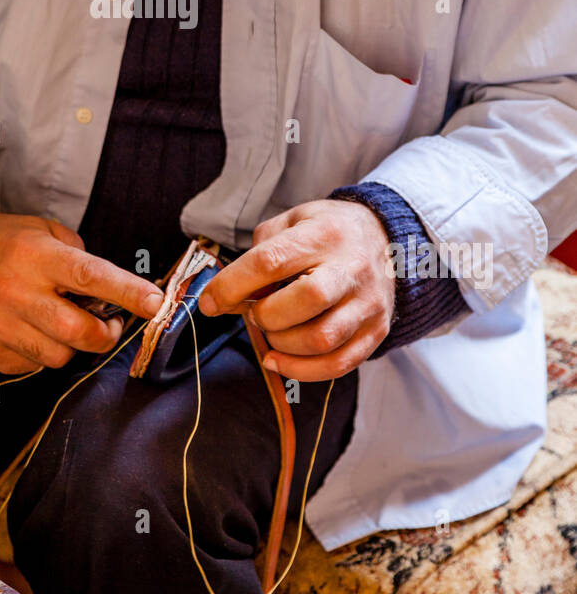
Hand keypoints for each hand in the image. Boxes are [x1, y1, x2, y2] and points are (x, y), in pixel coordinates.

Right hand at [0, 188, 163, 373]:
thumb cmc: (3, 242)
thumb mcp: (43, 231)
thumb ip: (80, 258)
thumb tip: (116, 294)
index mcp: (32, 255)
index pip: (90, 277)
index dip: (127, 293)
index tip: (155, 303)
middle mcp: (10, 290)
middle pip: (78, 333)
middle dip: (105, 335)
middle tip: (109, 325)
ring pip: (56, 356)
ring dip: (69, 344)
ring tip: (56, 320)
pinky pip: (29, 367)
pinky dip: (37, 352)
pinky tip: (26, 329)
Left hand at [198, 198, 394, 379]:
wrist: (385, 237)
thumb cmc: (325, 231)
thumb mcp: (290, 222)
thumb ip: (258, 254)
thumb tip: (230, 297)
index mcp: (323, 235)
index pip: (270, 262)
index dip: (232, 286)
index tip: (209, 303)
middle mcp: (351, 268)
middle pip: (304, 301)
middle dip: (265, 315)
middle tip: (255, 313)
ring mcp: (368, 303)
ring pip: (321, 339)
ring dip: (282, 345)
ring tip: (272, 332)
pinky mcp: (376, 331)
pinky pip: (337, 365)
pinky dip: (301, 371)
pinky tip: (279, 360)